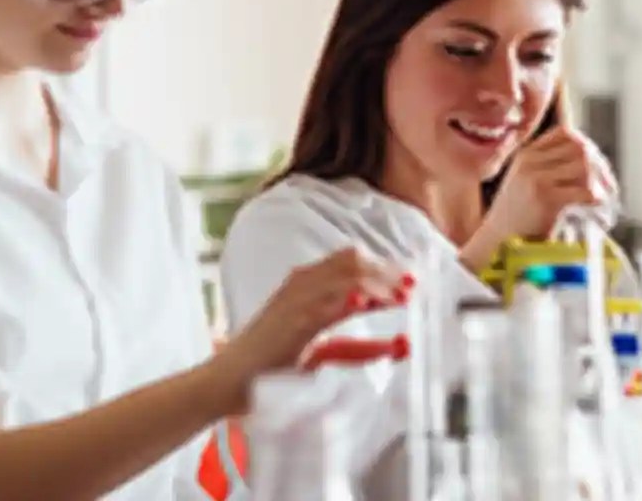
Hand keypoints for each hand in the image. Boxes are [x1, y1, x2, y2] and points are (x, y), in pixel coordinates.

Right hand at [210, 248, 411, 412]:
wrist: (229, 380)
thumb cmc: (273, 366)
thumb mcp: (324, 351)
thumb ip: (360, 347)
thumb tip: (402, 346)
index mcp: (305, 283)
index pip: (350, 261)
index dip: (384, 266)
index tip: (411, 278)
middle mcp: (301, 285)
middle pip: (353, 263)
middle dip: (387, 273)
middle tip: (412, 287)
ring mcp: (296, 301)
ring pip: (344, 278)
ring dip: (377, 285)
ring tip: (401, 297)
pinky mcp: (292, 323)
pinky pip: (326, 307)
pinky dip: (348, 301)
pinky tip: (365, 304)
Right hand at [462, 126, 617, 268]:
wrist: (496, 244)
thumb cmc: (516, 219)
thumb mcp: (525, 184)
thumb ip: (548, 169)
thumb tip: (589, 161)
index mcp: (526, 155)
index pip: (566, 134)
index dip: (586, 147)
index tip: (596, 166)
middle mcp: (530, 162)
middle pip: (579, 147)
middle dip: (599, 165)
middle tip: (607, 185)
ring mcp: (537, 179)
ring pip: (584, 165)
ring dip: (599, 182)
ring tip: (602, 199)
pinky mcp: (547, 199)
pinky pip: (585, 190)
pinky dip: (596, 198)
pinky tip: (596, 208)